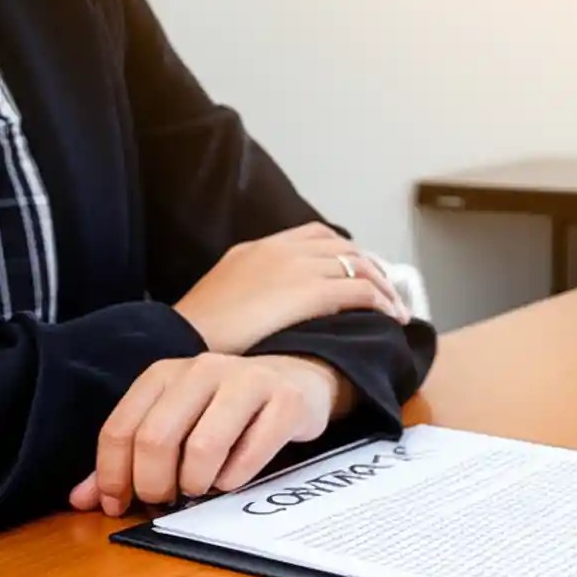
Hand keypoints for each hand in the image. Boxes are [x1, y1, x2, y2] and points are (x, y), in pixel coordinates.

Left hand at [68, 353, 351, 515]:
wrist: (300, 379)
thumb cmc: (230, 410)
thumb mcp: (177, 423)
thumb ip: (131, 458)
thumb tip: (83, 500)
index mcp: (167, 373)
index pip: (122, 429)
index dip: (112, 476)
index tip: (119, 504)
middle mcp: (204, 369)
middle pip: (157, 439)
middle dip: (155, 484)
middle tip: (165, 500)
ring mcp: (249, 381)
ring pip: (203, 446)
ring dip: (197, 483)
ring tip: (202, 488)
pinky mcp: (287, 402)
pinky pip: (251, 454)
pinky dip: (235, 479)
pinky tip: (233, 478)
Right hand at [174, 222, 409, 353]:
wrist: (179, 340)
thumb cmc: (195, 335)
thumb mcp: (221, 301)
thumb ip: (248, 296)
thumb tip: (265, 314)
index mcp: (257, 249)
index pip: (315, 236)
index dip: (344, 252)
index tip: (359, 272)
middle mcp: (280, 250)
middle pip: (343, 247)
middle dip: (371, 268)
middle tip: (388, 292)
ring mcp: (294, 267)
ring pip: (359, 266)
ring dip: (384, 287)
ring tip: (396, 310)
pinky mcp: (307, 292)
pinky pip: (361, 290)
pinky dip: (382, 302)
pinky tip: (391, 318)